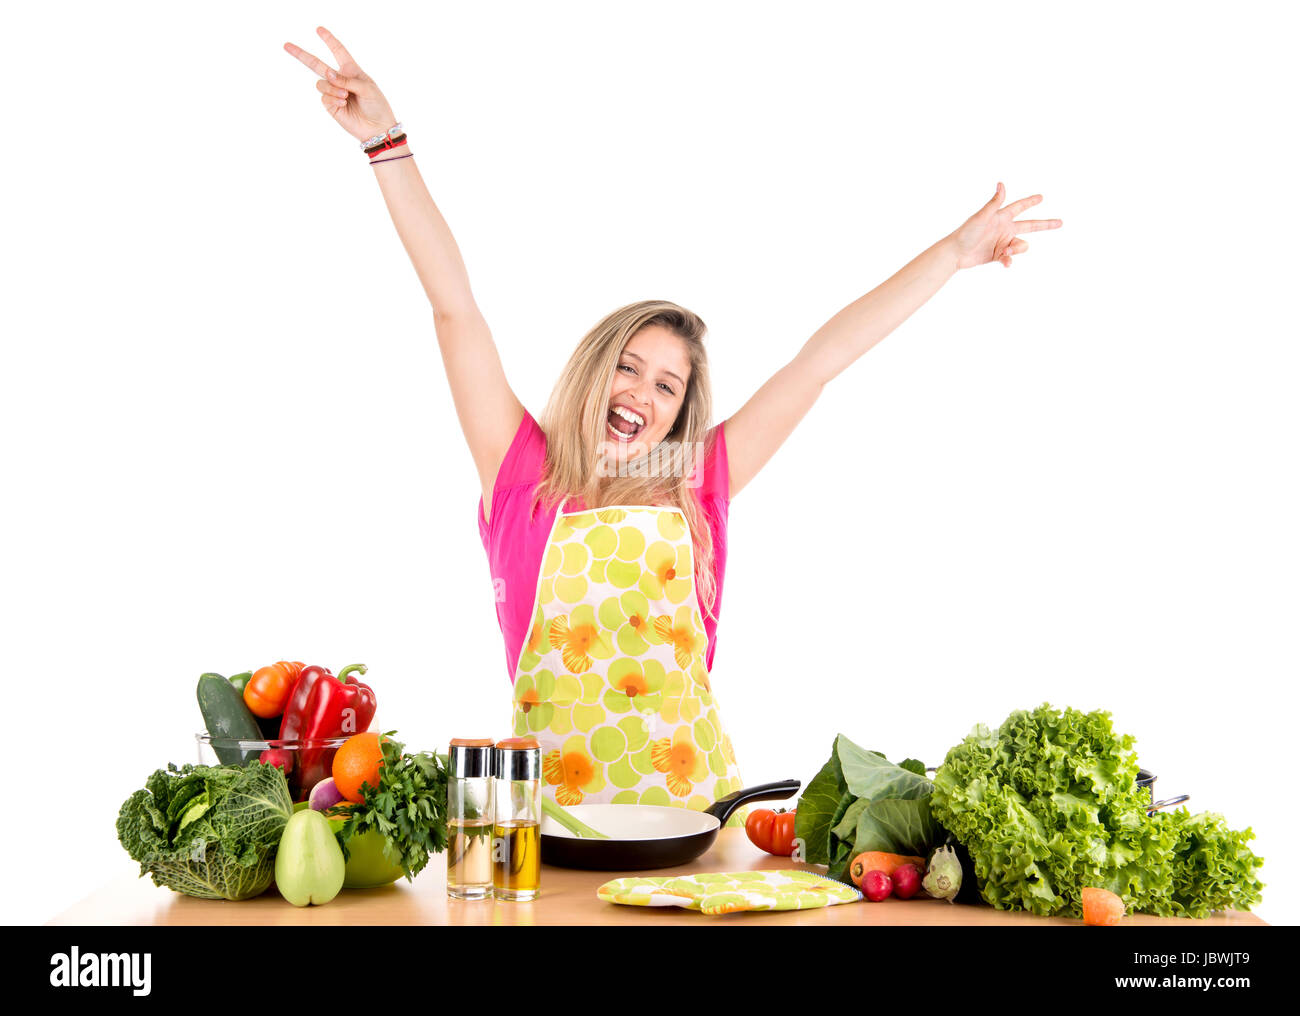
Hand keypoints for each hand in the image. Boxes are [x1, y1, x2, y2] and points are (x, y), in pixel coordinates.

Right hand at [284, 26, 397, 142]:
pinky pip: (324, 97)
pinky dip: (333, 98)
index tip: (319, 29)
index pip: (338, 51)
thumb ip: (346, 80)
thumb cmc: (377, 106)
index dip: (329, 40)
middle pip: (317, 64)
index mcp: (351, 71)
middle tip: (286, 45)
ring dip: (332, 88)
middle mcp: (340, 80)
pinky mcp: (331, 105)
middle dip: (301, 54)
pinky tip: (343, 103)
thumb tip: (328, 74)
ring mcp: (334, 92)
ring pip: (321, 83)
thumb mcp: (367, 88)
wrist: (377, 128)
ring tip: (346, 96)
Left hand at [948, 182, 1062, 269]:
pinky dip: (1009, 260)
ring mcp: (1002, 242)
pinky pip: (1010, 257)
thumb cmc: (966, 232)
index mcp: (1001, 217)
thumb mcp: (982, 217)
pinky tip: (1005, 262)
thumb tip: (1002, 184)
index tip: (1041, 197)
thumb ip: (994, 203)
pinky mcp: (998, 255)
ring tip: (1006, 251)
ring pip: (1021, 245)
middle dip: (1045, 224)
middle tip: (1060, 222)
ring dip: (1017, 249)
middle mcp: (1004, 228)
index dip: (1030, 202)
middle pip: (1030, 225)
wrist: (955, 253)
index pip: (1020, 207)